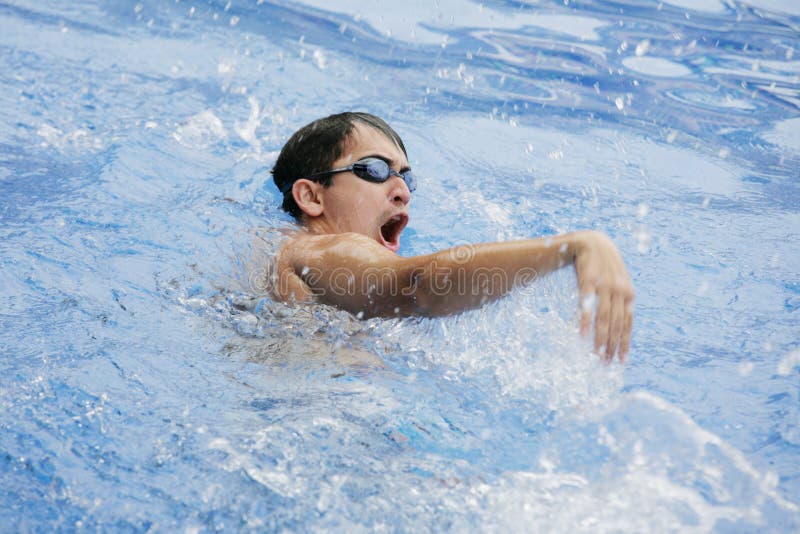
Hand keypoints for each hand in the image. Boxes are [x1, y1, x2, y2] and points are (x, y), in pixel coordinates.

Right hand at [572, 231, 633, 361]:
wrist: (591, 242)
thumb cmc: (603, 266)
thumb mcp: (616, 282)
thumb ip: (619, 300)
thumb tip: (617, 323)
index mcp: (629, 294)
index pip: (628, 324)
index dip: (624, 343)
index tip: (621, 360)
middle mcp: (620, 291)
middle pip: (616, 324)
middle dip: (612, 346)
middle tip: (606, 363)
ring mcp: (605, 286)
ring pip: (604, 318)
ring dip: (600, 339)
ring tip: (596, 355)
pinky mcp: (589, 282)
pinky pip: (588, 306)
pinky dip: (586, 322)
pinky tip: (582, 335)